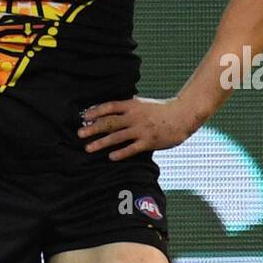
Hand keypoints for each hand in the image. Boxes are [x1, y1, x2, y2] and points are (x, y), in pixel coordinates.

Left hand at [78, 97, 193, 159]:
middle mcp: (135, 117)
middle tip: (79, 134)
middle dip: (93, 129)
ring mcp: (141, 130)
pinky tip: (111, 157)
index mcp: (133, 105)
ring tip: (88, 148)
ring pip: (117, 136)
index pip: (110, 107)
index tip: (84, 117)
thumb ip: (128, 109)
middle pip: (110, 122)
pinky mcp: (149, 141)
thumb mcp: (143, 105)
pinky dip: (121, 152)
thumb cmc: (161, 111)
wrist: (183, 115)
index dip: (96, 111)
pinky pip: (132, 148)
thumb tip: (110, 111)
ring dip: (101, 142)